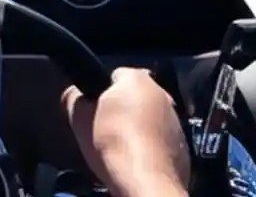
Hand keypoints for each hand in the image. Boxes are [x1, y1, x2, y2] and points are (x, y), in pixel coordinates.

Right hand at [62, 67, 190, 196]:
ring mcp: (176, 119)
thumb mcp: (78, 117)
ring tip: (120, 149)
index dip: (99, 92)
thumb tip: (74, 94)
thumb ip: (73, 97)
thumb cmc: (113, 143)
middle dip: (121, 110)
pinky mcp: (182, 144)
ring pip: (149, 118)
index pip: (113, 75)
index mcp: (137, 78)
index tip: (92, 110)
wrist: (146, 180)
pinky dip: (150, 147)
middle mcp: (162, 93)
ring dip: (137, 129)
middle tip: (103, 130)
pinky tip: (136, 160)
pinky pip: (160, 140)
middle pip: (134, 97)